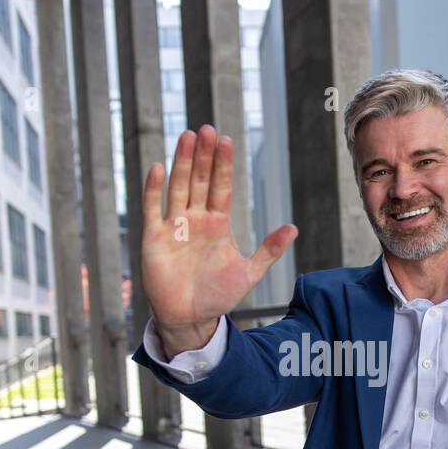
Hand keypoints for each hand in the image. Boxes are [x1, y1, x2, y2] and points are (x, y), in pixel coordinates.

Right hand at [141, 125, 297, 355]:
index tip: (226, 140)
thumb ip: (269, 250)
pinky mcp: (154, 238)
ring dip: (181, 163)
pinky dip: (154, 189)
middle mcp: (195, 219)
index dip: (223, 164)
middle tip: (207, 130)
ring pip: (178, 188)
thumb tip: (294, 228)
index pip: (222, 186)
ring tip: (187, 137)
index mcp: (218, 224)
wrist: (190, 318)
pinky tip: (159, 168)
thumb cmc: (218, 295)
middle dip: (203, 156)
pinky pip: (153, 209)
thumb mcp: (249, 272)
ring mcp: (174, 226)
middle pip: (199, 180)